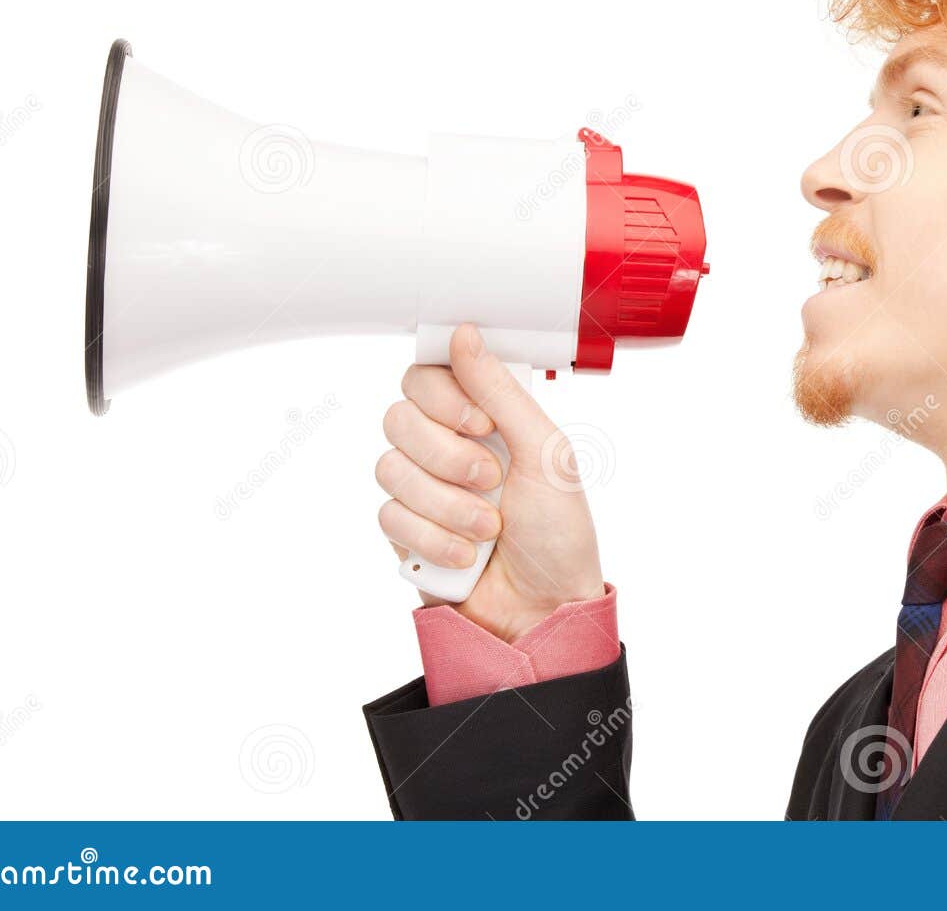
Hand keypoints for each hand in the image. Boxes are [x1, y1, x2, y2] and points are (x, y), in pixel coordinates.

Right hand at [376, 323, 603, 642]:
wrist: (545, 611)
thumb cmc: (559, 534)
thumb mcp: (545, 452)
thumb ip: (501, 390)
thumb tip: (465, 334)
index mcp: (483, 418)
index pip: (427, 375)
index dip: (444, 395)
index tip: (480, 421)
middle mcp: (447, 447)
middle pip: (400, 417)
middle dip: (448, 455)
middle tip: (491, 479)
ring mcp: (423, 490)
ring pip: (390, 467)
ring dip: (447, 503)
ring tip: (488, 527)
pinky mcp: (406, 532)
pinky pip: (388, 515)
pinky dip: (434, 537)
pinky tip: (468, 553)